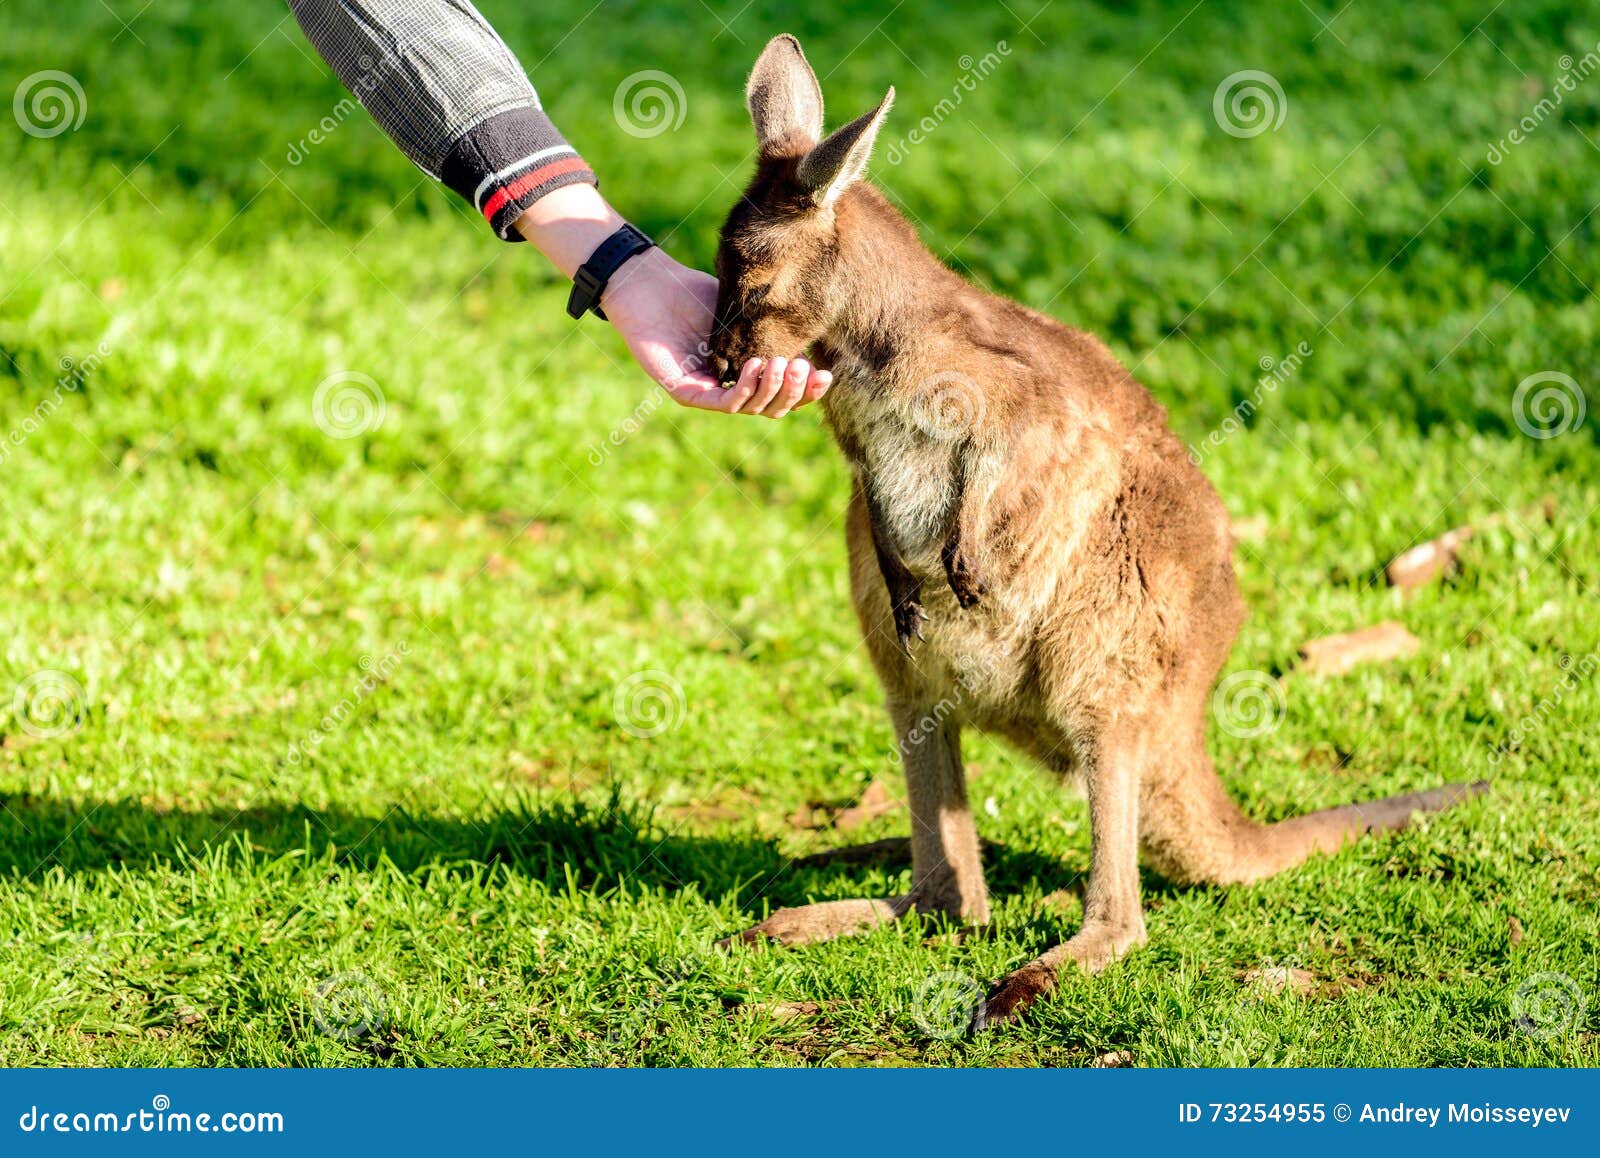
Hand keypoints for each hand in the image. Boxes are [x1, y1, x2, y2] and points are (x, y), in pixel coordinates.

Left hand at [601, 246, 831, 416]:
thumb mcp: (748, 316)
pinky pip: (722, 403)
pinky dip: (743, 390)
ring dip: (771, 389)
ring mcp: (706, 393)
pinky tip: (756, 367)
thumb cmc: (696, 295)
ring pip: (750, 408)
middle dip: (792, 391)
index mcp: (746, 374)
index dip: (806, 391)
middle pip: (770, 408)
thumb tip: (814, 355)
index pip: (782, 394)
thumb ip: (774, 337)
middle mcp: (728, 388)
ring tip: (781, 365)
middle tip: (802, 367)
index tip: (826, 375)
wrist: (652, 285)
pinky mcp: (684, 392)